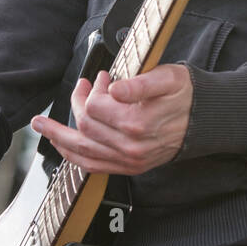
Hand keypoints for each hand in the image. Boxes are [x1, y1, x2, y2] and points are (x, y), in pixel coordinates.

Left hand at [31, 65, 192, 174]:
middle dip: (78, 103)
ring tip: (41, 125)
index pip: (95, 107)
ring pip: (81, 151)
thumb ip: (140, 83)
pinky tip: (61, 145)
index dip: (92, 90)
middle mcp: (131, 147)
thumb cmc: (185, 95)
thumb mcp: (168, 78)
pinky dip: (72, 156)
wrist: (205, 120)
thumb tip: (115, 88)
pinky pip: (92, 166)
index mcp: (138, 123)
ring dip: (57, 136)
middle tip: (83, 86)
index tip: (100, 78)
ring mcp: (129, 160)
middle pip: (86, 126)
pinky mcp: (129, 167)